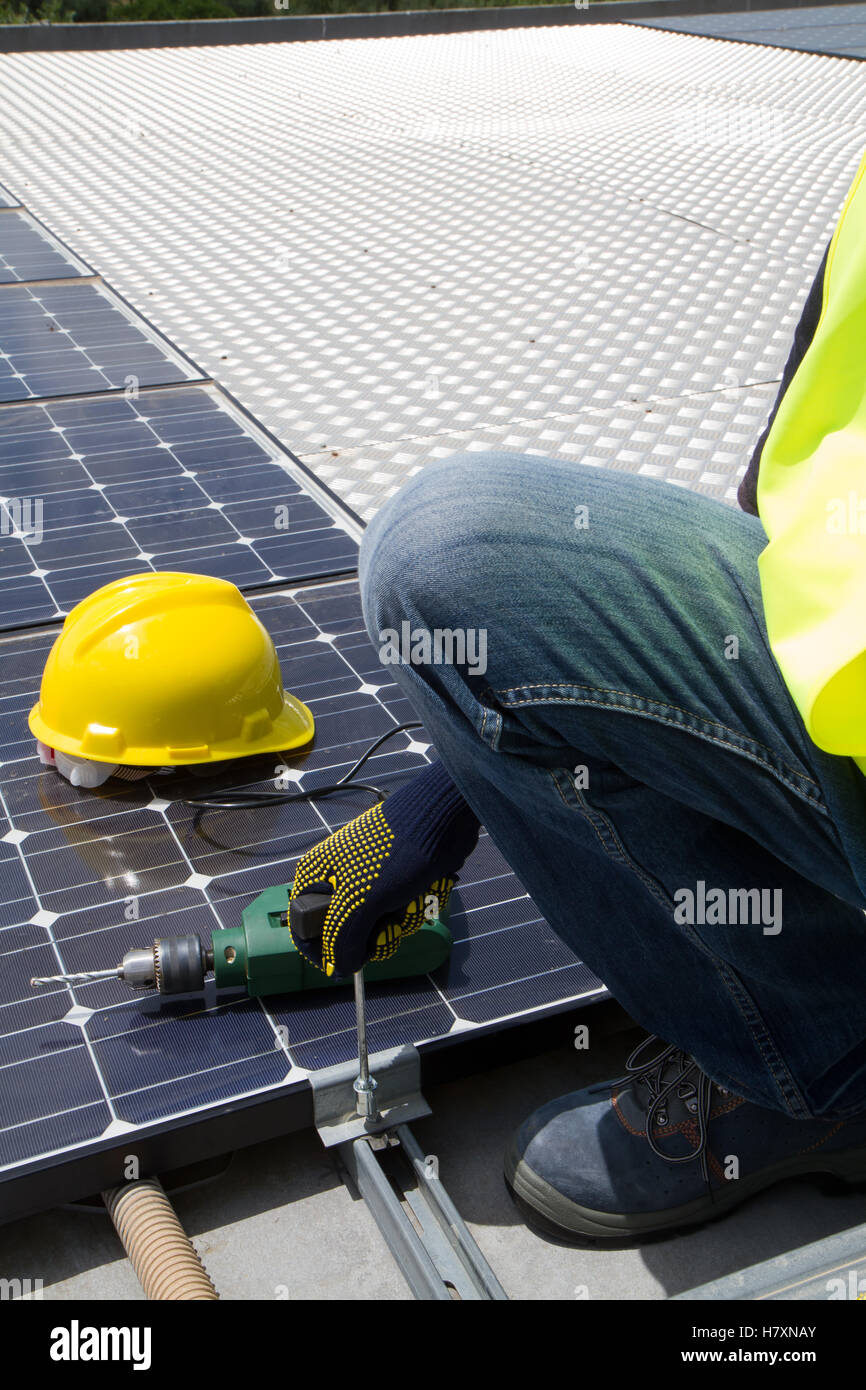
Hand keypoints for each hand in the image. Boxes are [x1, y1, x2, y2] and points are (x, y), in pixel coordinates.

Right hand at [288, 761, 478, 976]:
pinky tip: (426, 889)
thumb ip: (342, 940)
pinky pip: (402, 913)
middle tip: (389, 925)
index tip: (347, 965)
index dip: (324, 952)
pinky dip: (416, 907)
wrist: (440, 818)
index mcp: (317, 878)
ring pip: (380, 927)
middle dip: (376, 935)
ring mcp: (371, 883)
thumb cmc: (393, 854)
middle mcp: (340, 881)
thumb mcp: (360, 901)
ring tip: (412, 899)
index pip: (304, 930)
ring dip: (402, 921)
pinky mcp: (398, 883)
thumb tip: (339, 970)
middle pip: (349, 935)